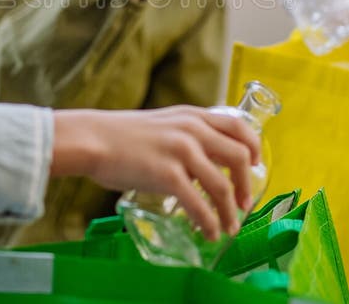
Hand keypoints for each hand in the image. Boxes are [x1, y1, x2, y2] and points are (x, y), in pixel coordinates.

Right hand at [51, 106, 260, 240]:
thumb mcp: (163, 123)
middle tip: (244, 203)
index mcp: (193, 115)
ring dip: (230, 212)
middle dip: (247, 185)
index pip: (238, 127)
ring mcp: (181, 151)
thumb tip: (201, 160)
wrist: (92, 139)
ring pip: (222, 186)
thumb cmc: (121, 135)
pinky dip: (209, 222)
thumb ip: (185, 134)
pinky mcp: (167, 174)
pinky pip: (198, 204)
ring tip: (229, 226)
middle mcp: (192, 129)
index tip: (256, 165)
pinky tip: (210, 232)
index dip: (254, 147)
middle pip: (239, 157)